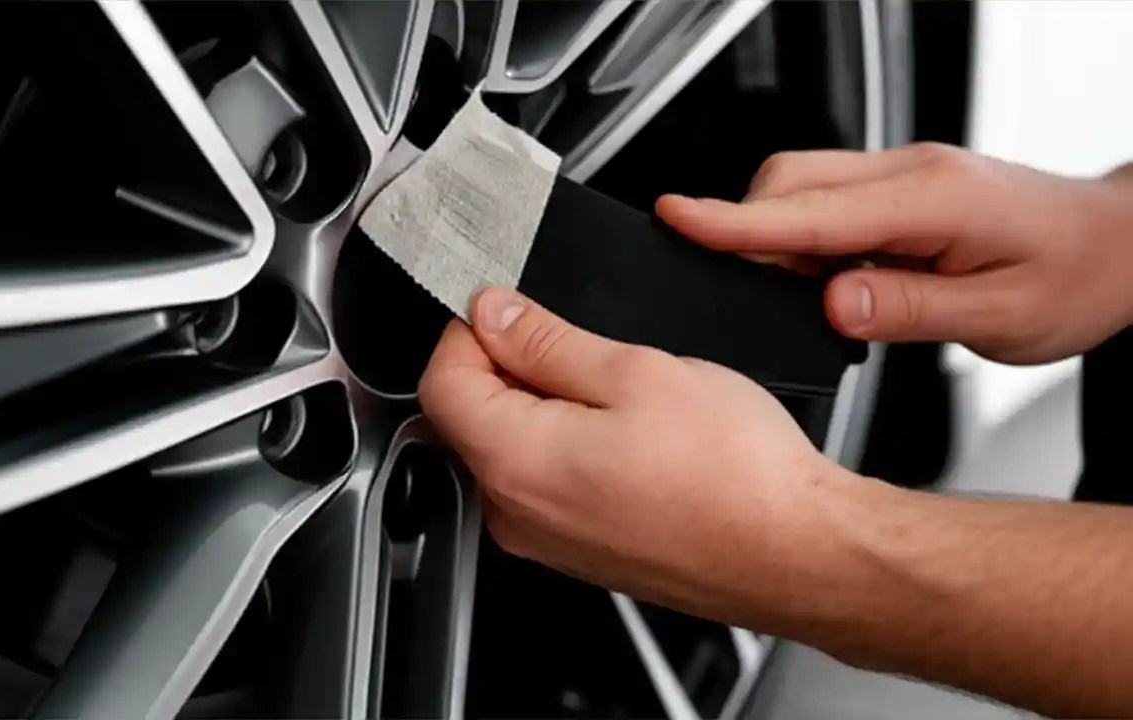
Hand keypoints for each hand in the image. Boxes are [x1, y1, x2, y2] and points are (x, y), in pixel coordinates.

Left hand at [419, 287, 861, 624]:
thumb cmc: (736, 477)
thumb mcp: (636, 373)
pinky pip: (545, 483)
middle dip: (505, 364)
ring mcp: (547, 540)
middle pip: (469, 417)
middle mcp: (516, 512)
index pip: (442, 381)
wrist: (797, 557)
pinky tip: (628, 431)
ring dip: (541, 404)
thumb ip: (546, 341)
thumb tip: (494, 315)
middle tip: (570, 336)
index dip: (467, 328)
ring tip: (615, 386)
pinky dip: (567, 445)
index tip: (504, 304)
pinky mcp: (581, 551)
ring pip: (510, 449)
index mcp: (515, 462)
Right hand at [656, 143, 1132, 363]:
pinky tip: (839, 281)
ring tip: (819, 298)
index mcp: (933, 200)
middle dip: (749, 232)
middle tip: (756, 297)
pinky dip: (809, 242)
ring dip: (781, 241)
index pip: (810, 211)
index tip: (677, 218)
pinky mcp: (901, 189)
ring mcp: (904, 176)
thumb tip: (830, 305)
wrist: (1119, 248)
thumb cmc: (1074, 278)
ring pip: (802, 189)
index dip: (735, 221)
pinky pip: (828, 202)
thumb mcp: (999, 317)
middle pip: (789, 184)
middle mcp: (912, 174)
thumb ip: (906, 309)